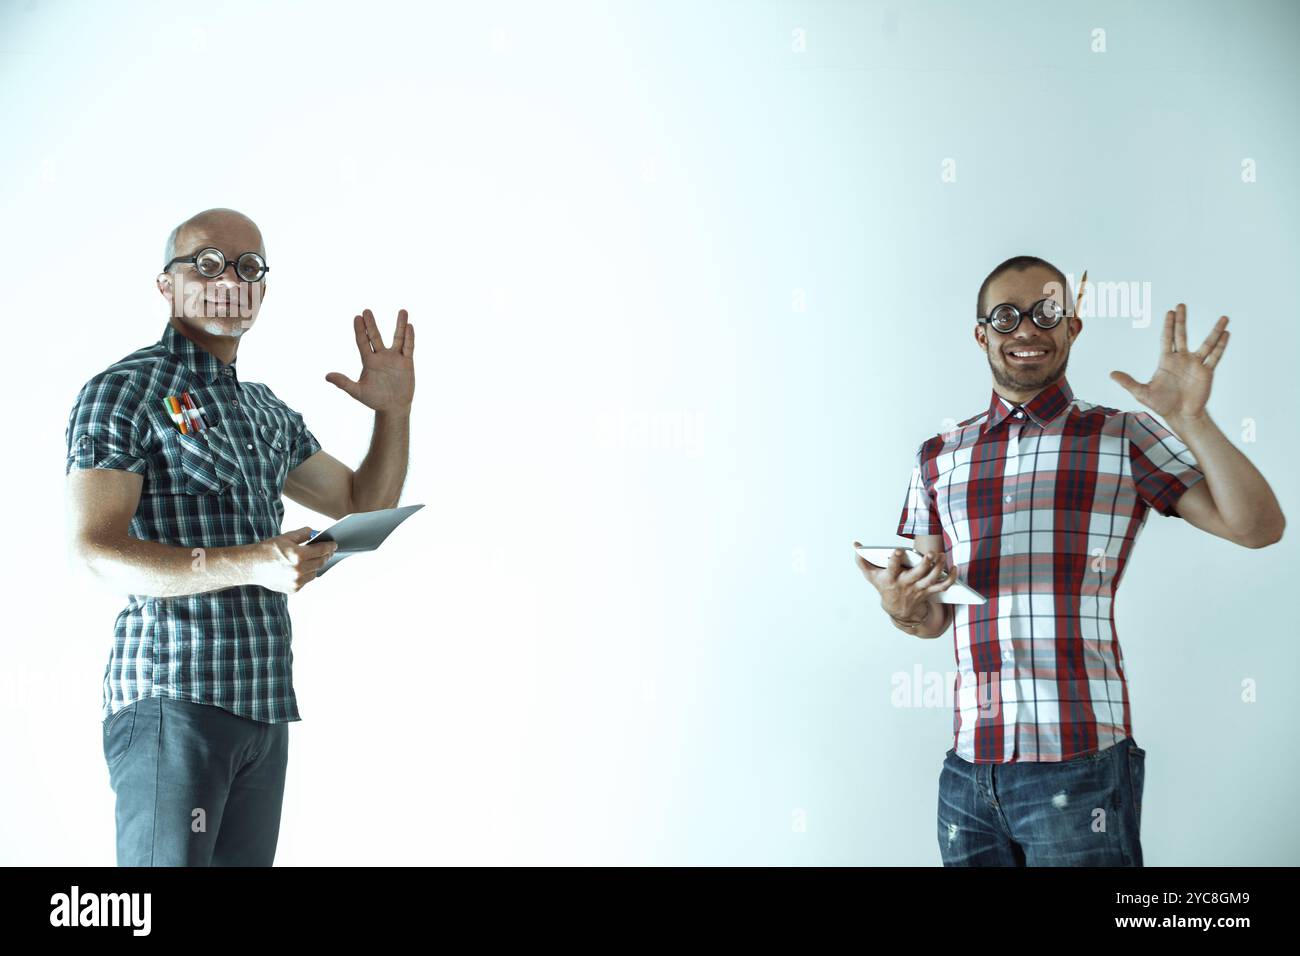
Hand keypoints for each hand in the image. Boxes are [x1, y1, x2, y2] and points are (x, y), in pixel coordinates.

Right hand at [249, 526, 337, 593]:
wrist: (252, 566)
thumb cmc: (268, 550)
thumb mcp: (286, 537)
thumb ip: (304, 534)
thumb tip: (317, 532)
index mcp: (298, 555)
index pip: (321, 550)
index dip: (330, 546)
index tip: (334, 544)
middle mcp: (298, 570)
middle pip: (321, 562)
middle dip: (326, 555)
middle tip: (328, 551)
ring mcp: (296, 581)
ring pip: (315, 572)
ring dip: (317, 565)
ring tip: (316, 558)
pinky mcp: (293, 589)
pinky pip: (307, 580)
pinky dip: (307, 573)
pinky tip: (304, 568)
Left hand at [326, 308, 414, 412]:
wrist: (393, 407)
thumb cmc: (375, 400)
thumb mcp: (358, 392)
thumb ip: (344, 383)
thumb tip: (327, 376)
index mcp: (369, 361)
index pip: (363, 342)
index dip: (360, 331)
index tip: (357, 317)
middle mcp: (381, 356)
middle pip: (375, 336)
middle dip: (371, 324)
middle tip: (366, 311)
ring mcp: (395, 358)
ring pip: (397, 338)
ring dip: (399, 325)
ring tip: (402, 311)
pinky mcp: (407, 362)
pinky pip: (409, 347)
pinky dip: (409, 337)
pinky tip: (410, 326)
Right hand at [853, 543, 954, 620]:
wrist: (898, 609)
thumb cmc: (884, 587)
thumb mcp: (871, 576)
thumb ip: (862, 560)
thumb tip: (855, 545)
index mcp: (891, 578)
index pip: (892, 568)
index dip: (895, 559)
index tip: (898, 550)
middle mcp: (906, 584)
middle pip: (918, 574)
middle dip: (925, 563)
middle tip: (930, 553)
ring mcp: (919, 589)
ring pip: (931, 579)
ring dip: (939, 568)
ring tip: (942, 555)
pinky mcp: (929, 591)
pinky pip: (943, 585)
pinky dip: (951, 577)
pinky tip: (954, 567)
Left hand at [1110, 303, 1227, 423]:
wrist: (1180, 416)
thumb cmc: (1162, 405)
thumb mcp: (1142, 393)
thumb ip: (1128, 382)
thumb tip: (1111, 374)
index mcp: (1167, 361)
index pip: (1167, 338)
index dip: (1168, 325)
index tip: (1170, 312)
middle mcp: (1182, 359)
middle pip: (1182, 335)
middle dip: (1181, 320)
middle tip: (1181, 305)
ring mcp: (1195, 365)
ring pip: (1207, 344)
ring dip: (1214, 331)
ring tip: (1223, 318)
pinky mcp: (1206, 372)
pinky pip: (1215, 356)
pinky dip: (1221, 345)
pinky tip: (1226, 333)